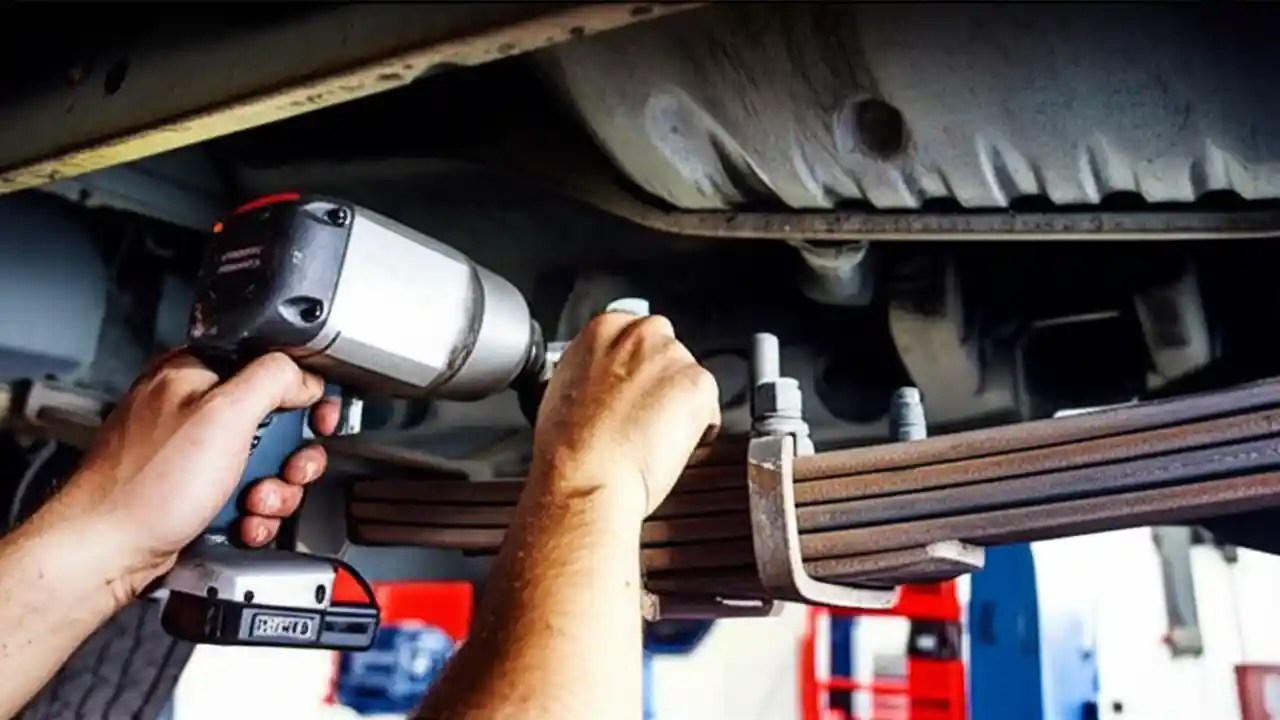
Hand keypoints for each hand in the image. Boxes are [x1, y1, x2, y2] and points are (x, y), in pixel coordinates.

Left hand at [44, 351, 338, 598]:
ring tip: (252, 502)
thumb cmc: (145, 486)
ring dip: (274, 491)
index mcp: (196, 374)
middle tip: (287, 469)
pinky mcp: (195, 491)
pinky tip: (238, 520)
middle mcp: (194, 409)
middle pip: (278, 422)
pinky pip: (246, 494)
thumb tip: (304, 377)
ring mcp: (194, 454)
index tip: (318, 418)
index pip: (272, 367)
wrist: (107, 553)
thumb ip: (273, 379)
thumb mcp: (223, 415)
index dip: (304, 393)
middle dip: (290, 456)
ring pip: (267, 464)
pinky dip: (252, 513)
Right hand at [531, 313, 719, 523]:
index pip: (634, 337)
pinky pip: (708, 407)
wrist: (584, 473)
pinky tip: (669, 447)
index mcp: (603, 330)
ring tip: (652, 439)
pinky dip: (698, 430)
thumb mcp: (563, 391)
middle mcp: (640, 334)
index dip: (634, 371)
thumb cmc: (568, 447)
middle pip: (666, 353)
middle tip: (642, 419)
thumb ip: (592, 374)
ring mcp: (672, 356)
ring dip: (679, 406)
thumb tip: (603, 385)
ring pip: (688, 379)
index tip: (630, 393)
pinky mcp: (698, 384)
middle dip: (660, 384)